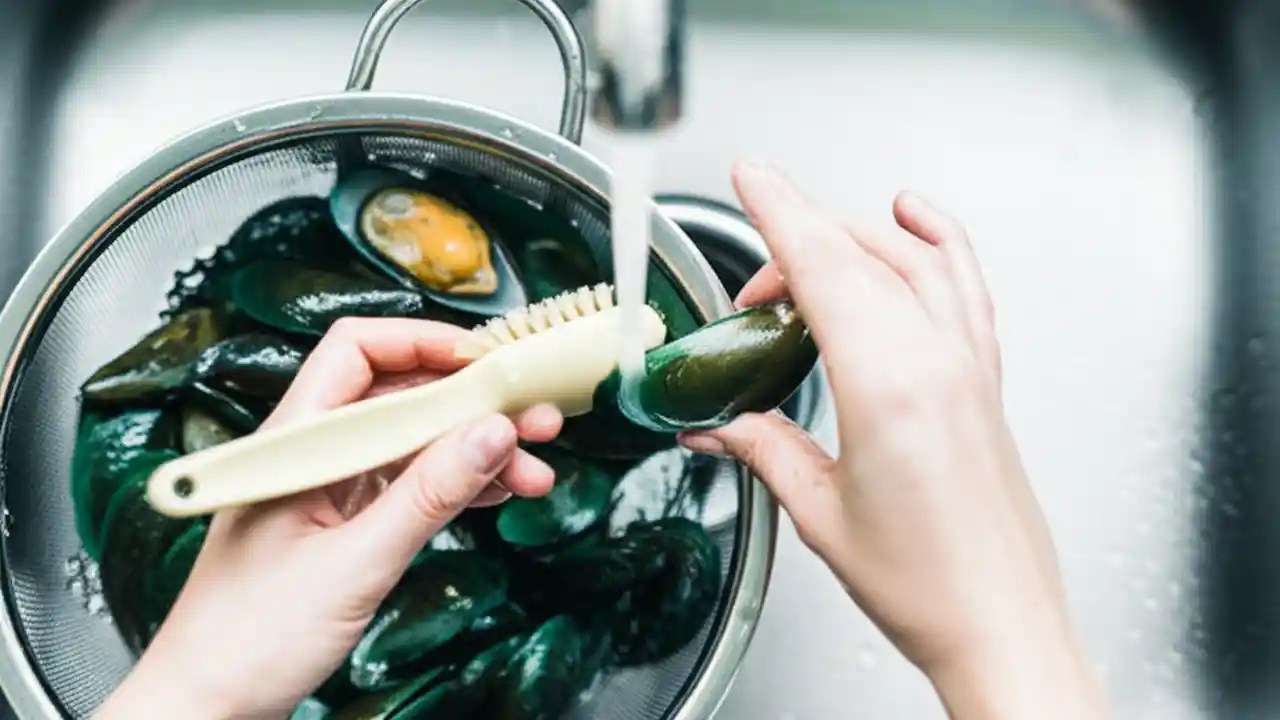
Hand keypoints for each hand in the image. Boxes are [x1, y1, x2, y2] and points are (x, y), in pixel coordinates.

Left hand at [96, 318, 564, 719]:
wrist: (207, 706)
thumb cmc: (248, 639)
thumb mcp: (354, 564)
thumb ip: (427, 495)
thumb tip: (491, 432)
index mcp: (295, 441)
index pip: (358, 351)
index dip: (425, 344)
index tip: (488, 363)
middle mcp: (315, 453)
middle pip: (401, 396)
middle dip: (472, 402)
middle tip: (536, 417)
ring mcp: (332, 489)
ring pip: (415, 443)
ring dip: (475, 449)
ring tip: (533, 468)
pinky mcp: (346, 523)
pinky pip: (411, 484)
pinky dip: (457, 484)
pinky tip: (499, 490)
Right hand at [678, 162, 1107, 718]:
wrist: (1000, 623)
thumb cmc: (927, 585)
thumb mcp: (818, 511)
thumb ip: (761, 449)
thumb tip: (715, 426)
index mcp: (889, 388)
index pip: (826, 268)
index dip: (780, 213)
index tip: (752, 178)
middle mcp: (939, 362)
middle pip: (863, 255)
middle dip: (796, 240)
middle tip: (747, 280)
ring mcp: (970, 365)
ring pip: (915, 257)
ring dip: (856, 235)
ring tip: (810, 246)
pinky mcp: (985, 379)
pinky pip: (966, 283)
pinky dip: (939, 241)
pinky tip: (917, 224)